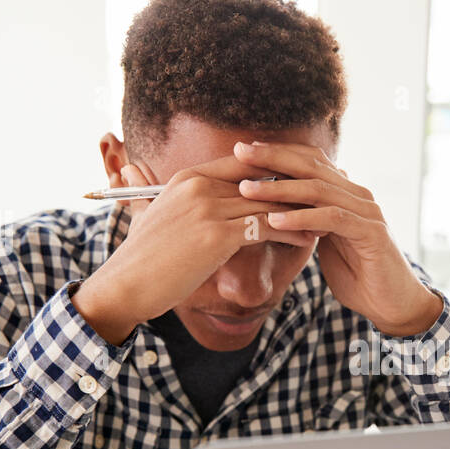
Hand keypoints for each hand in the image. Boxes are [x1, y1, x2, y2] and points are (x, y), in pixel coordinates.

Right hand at [72, 157, 315, 343]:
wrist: (126, 286)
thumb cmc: (143, 258)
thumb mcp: (146, 213)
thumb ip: (148, 190)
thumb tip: (130, 170)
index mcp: (187, 177)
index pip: (243, 162)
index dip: (275, 170)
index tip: (300, 179)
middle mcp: (198, 185)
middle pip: (261, 179)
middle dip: (295, 189)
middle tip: (322, 197)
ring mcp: (207, 208)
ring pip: (267, 202)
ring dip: (299, 212)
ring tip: (323, 219)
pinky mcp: (216, 235)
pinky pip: (265, 227)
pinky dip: (289, 231)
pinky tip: (306, 239)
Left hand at [234, 141, 442, 336]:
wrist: (392, 304)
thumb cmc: (358, 276)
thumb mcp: (326, 244)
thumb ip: (309, 222)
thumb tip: (276, 210)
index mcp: (346, 193)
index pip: (310, 161)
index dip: (277, 153)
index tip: (241, 152)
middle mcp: (358, 195)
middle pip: (312, 166)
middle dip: (273, 158)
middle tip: (239, 152)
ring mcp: (367, 211)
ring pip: (318, 189)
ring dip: (279, 188)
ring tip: (246, 190)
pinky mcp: (371, 232)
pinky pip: (332, 218)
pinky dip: (301, 217)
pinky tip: (275, 219)